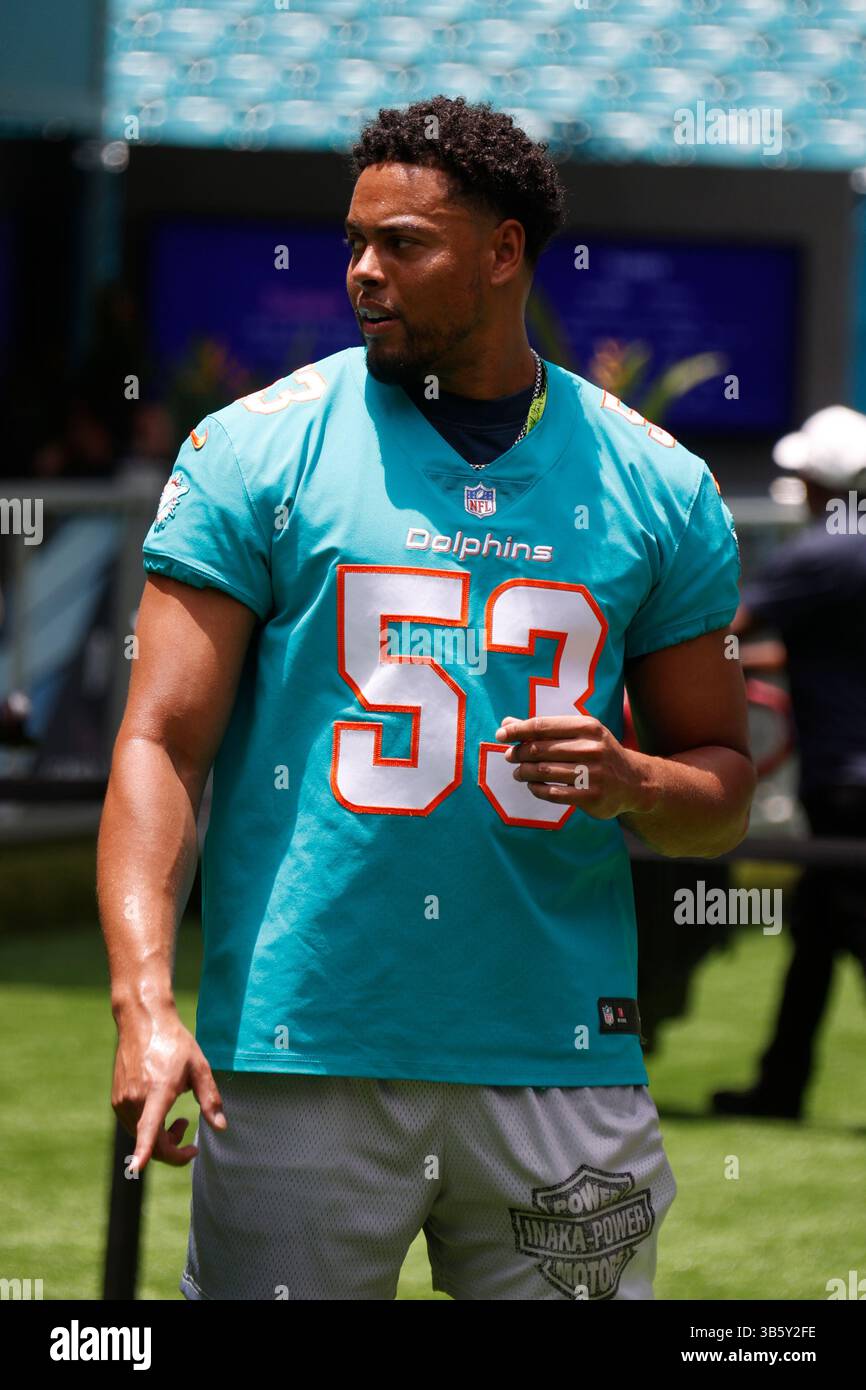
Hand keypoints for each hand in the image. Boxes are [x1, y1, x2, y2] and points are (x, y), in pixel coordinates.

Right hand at [111, 1003, 225, 1173]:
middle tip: (190, 1131)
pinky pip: (134, 1126)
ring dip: (162, 1139)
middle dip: (174, 1149)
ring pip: (141, 1138)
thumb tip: (221, 1127)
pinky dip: (148, 1129)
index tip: (136, 1168)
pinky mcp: (116, 1101)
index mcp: (158, 1091)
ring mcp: (122, 1101)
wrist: (143, 1022)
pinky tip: (160, 1112)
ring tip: (180, 1120)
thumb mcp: (200, 1068)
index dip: (143, 1150)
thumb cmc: (175, 1044)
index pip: (149, 1127)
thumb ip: (210, 1099)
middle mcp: (135, 1099)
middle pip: (152, 1144)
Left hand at [495, 713, 650, 819]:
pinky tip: (533, 786)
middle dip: (519, 753)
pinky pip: (553, 793)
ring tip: (518, 773)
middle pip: (540, 749)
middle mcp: (591, 748)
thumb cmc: (599, 753)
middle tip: (510, 757)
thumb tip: (506, 723)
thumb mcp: (579, 733)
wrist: (635, 782)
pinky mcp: (591, 796)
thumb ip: (544, 728)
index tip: (500, 735)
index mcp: (587, 727)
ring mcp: (593, 773)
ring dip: (524, 772)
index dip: (517, 730)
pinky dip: (537, 789)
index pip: (542, 725)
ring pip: (544, 772)